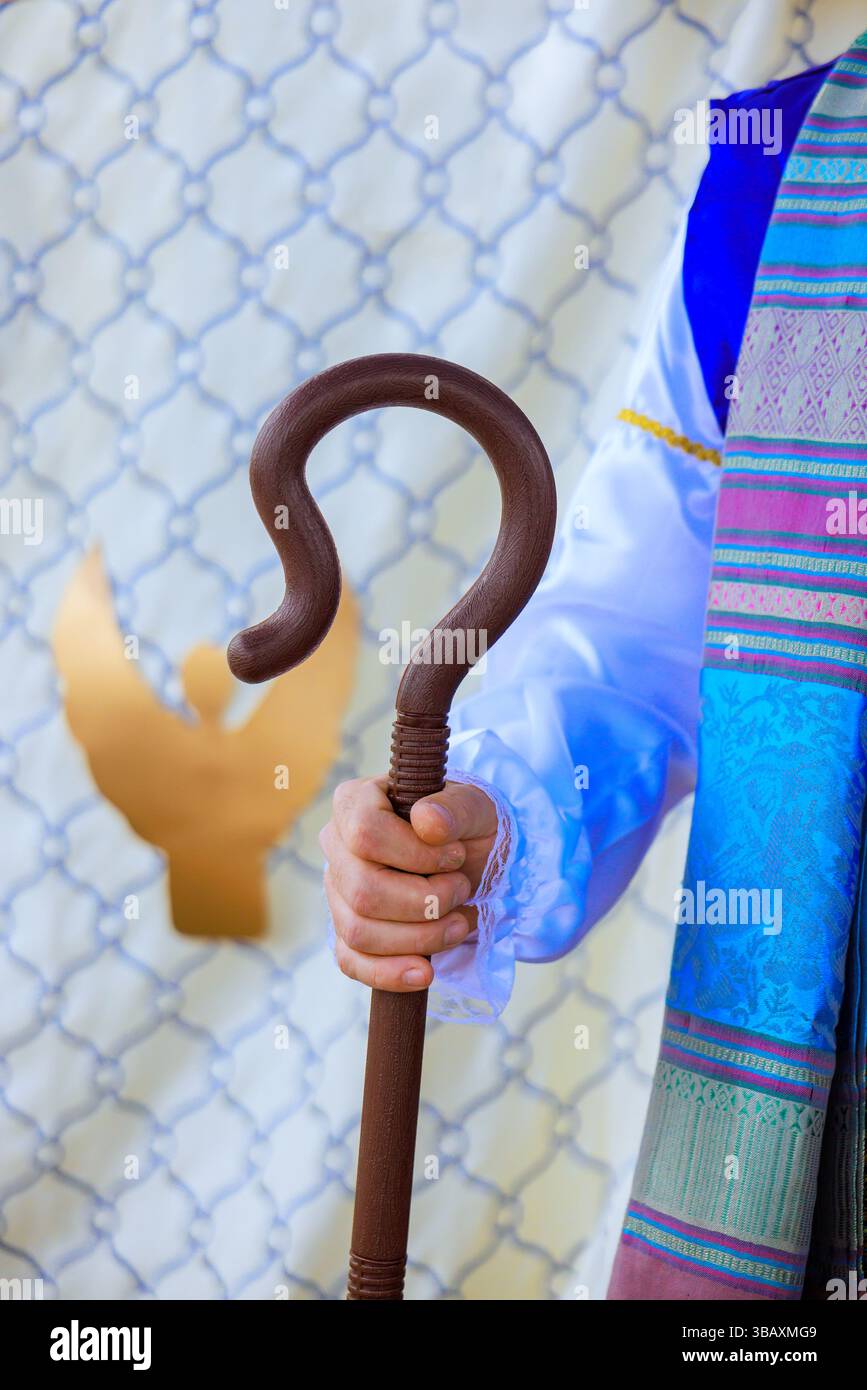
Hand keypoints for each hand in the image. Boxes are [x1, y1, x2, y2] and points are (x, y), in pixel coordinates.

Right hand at [320, 776, 498, 991]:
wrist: (471, 860)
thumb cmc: (465, 826)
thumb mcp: (474, 807)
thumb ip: (454, 808)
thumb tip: (427, 822)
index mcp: (357, 803)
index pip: (365, 833)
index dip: (415, 854)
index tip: (454, 856)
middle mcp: (337, 847)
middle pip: (362, 890)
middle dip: (425, 902)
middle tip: (462, 889)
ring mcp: (338, 893)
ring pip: (359, 931)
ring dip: (420, 937)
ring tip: (459, 923)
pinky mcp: (347, 932)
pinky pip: (352, 962)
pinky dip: (390, 973)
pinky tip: (424, 972)